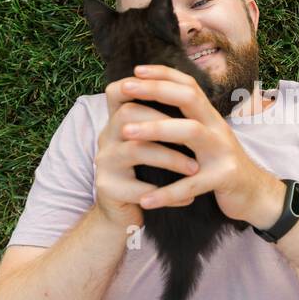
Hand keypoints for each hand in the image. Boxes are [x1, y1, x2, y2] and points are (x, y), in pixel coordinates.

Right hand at [93, 73, 202, 229]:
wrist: (124, 214)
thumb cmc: (144, 174)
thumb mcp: (149, 143)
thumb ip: (159, 120)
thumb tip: (189, 91)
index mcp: (117, 122)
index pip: (118, 92)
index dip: (139, 85)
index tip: (170, 88)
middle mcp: (106, 137)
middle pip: (128, 114)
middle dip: (165, 123)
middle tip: (195, 137)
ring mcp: (104, 163)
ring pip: (135, 149)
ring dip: (171, 158)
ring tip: (194, 169)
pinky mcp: (108, 189)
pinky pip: (138, 188)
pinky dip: (167, 193)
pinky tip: (187, 198)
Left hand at [117, 65, 282, 226]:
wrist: (257, 194)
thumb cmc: (222, 165)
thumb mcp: (208, 138)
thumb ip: (188, 121)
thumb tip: (157, 105)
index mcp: (210, 118)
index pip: (189, 85)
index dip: (164, 74)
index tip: (136, 71)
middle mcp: (217, 128)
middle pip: (189, 98)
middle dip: (156, 90)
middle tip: (125, 89)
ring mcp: (223, 152)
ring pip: (190, 131)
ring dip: (156, 129)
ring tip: (125, 132)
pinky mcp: (224, 178)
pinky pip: (193, 185)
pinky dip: (168, 193)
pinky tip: (146, 200)